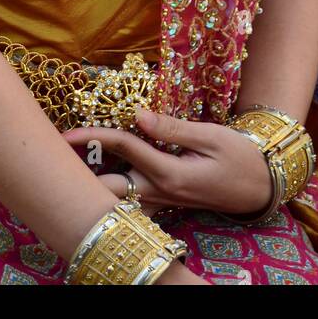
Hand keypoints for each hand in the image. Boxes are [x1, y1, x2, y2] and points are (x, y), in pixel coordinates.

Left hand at [63, 108, 274, 220]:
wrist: (262, 186)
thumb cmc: (241, 156)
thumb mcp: (211, 136)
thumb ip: (172, 128)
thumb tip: (138, 114)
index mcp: (170, 174)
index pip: (124, 149)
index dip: (95, 136)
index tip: (68, 132)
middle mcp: (161, 193)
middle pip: (110, 190)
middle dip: (81, 175)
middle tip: (56, 158)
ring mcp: (163, 202)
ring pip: (118, 201)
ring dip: (93, 185)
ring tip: (69, 167)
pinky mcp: (166, 204)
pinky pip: (132, 204)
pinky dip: (114, 194)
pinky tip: (100, 182)